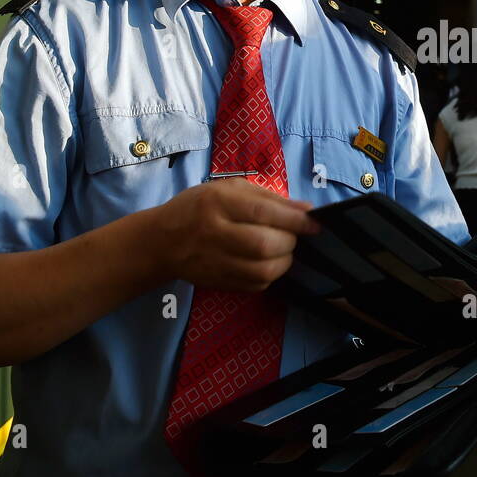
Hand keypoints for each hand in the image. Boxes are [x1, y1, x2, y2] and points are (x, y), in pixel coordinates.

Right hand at [150, 178, 320, 291]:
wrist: (161, 241)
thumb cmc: (199, 207)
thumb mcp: (229, 190)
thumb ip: (269, 198)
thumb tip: (307, 211)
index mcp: (218, 203)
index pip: (263, 213)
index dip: (294, 220)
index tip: (315, 223)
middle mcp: (214, 233)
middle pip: (264, 245)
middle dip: (289, 242)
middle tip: (292, 237)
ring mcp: (214, 262)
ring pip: (261, 271)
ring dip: (283, 262)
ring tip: (282, 251)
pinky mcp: (217, 283)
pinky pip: (254, 286)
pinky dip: (269, 276)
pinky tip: (267, 263)